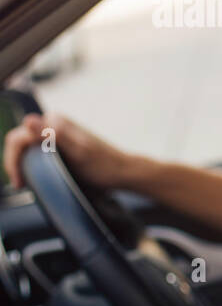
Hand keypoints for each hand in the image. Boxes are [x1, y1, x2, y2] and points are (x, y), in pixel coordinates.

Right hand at [3, 113, 138, 189]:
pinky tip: (36, 178)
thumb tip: (28, 120)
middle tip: (21, 185)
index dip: (12, 159)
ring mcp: (56, 134)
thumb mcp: (78, 152)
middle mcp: (53, 124)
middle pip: (19, 141)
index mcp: (55, 122)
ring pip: (26, 147)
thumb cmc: (104, 165)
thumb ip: (54, 136)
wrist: (125, 172)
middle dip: (15, 163)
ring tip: (26, 183)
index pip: (18, 137)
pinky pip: (36, 152)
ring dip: (21, 165)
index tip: (19, 182)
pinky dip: (31, 165)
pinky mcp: (60, 144)